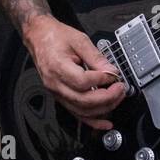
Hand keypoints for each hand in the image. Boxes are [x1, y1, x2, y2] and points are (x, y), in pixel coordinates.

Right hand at [22, 13, 126, 129]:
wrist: (39, 38)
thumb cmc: (55, 37)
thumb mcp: (79, 40)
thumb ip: (96, 56)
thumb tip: (111, 70)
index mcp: (58, 67)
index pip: (83, 81)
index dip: (101, 80)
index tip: (114, 74)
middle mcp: (55, 84)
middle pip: (83, 100)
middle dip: (107, 97)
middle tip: (120, 88)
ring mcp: (56, 92)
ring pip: (80, 110)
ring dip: (102, 108)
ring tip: (117, 98)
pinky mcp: (60, 96)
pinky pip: (76, 113)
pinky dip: (91, 120)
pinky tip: (104, 123)